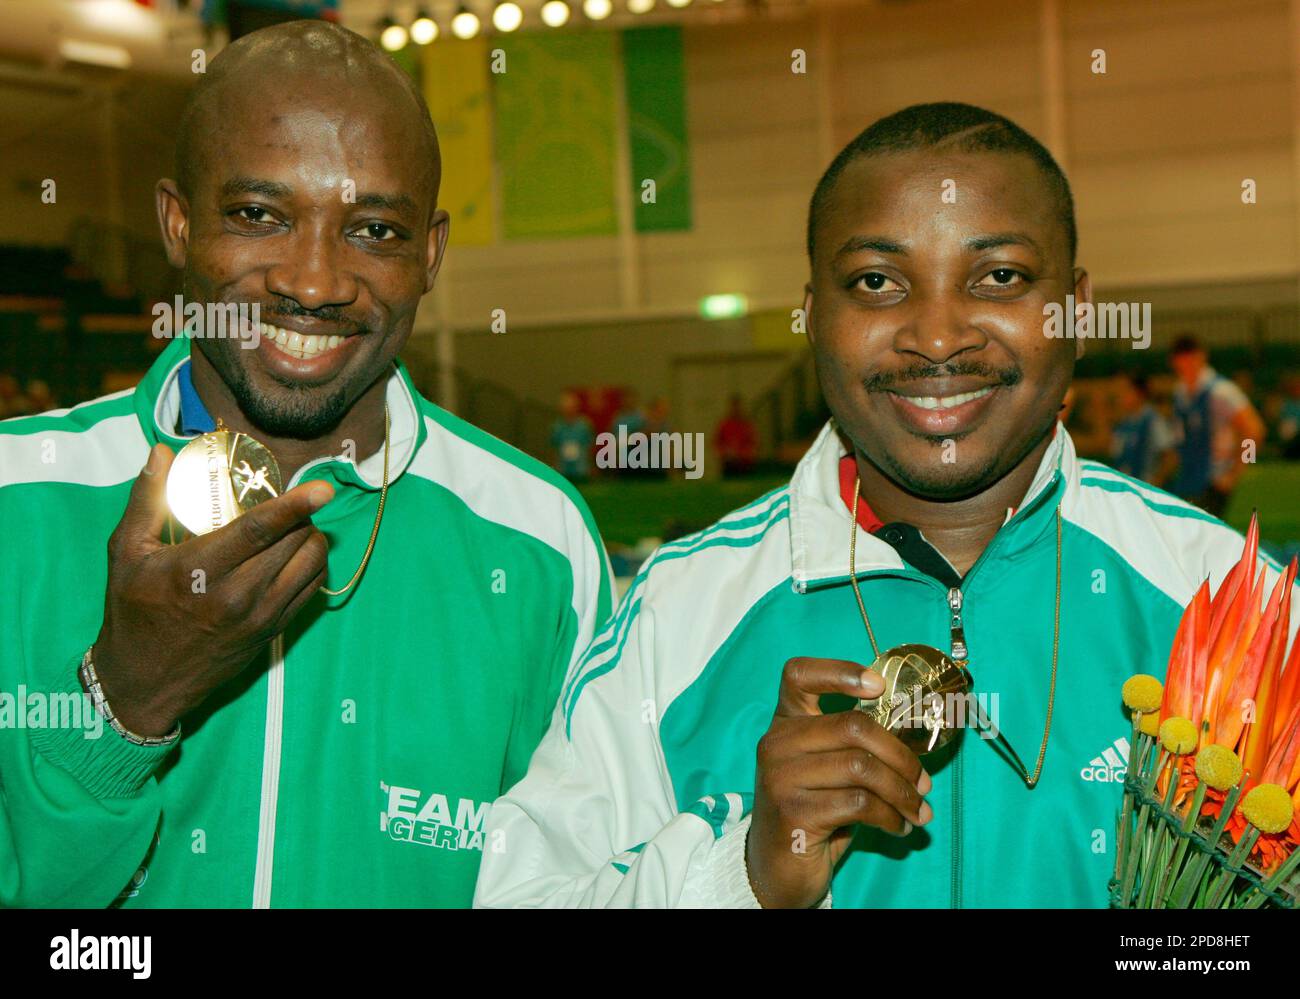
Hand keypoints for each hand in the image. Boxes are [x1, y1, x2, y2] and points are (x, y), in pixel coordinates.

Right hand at [89, 443, 334, 736]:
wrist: (145, 680)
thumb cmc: (133, 610)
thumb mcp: (127, 553)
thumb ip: (147, 500)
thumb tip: (162, 451)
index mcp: (200, 570)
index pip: (260, 530)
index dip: (296, 505)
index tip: (323, 488)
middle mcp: (237, 595)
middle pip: (294, 541)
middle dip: (300, 515)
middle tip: (288, 502)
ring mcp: (261, 616)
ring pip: (311, 563)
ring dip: (310, 537)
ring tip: (293, 528)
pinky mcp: (274, 630)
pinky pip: (312, 588)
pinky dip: (313, 564)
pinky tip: (295, 555)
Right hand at [746, 657, 932, 907]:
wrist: (777, 868)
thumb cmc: (813, 812)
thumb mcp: (827, 770)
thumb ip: (853, 748)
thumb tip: (914, 748)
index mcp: (785, 723)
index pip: (799, 675)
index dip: (841, 672)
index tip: (879, 687)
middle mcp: (776, 743)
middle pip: (852, 726)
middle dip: (901, 756)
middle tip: (923, 783)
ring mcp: (780, 778)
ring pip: (861, 767)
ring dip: (902, 792)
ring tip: (917, 811)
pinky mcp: (793, 813)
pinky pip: (859, 803)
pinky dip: (890, 816)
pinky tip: (898, 827)